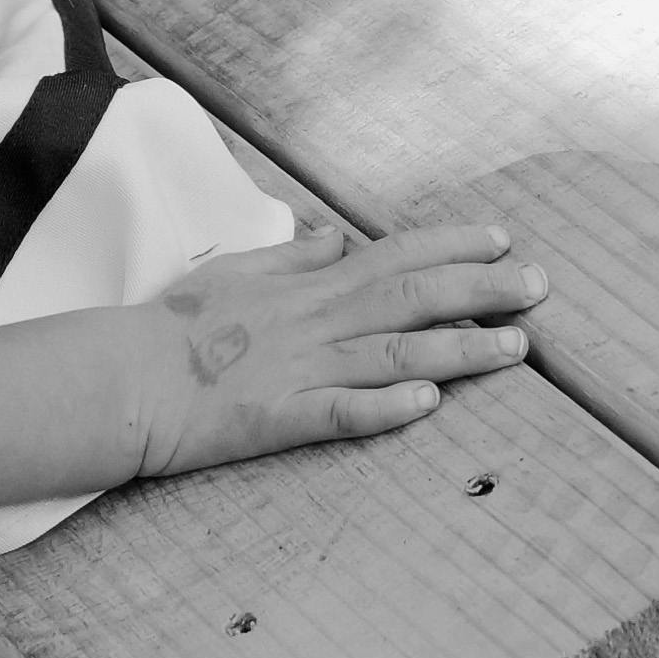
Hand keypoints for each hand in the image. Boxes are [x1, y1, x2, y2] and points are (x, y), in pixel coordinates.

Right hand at [118, 217, 546, 474]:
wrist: (119, 379)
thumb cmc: (169, 328)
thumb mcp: (232, 274)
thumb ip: (289, 259)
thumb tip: (334, 238)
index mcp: (304, 287)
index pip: (392, 254)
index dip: (451, 245)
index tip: (503, 239)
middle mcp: (311, 322)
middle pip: (409, 296)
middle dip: (480, 288)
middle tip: (538, 287)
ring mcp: (297, 370)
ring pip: (391, 353)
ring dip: (457, 349)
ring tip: (515, 348)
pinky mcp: (277, 419)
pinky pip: (338, 412)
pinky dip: (384, 405)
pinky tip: (428, 402)